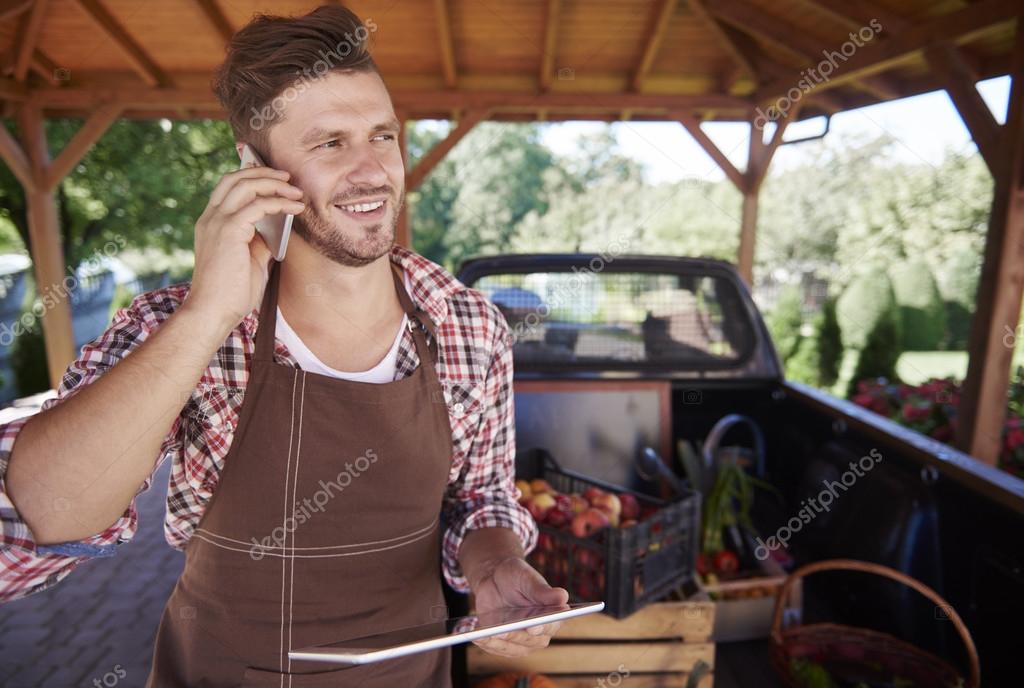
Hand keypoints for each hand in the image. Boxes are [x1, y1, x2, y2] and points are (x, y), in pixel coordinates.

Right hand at [185, 165, 305, 334]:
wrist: (213, 312)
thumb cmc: (231, 293)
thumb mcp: (250, 260)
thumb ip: (259, 241)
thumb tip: (277, 229)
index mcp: (211, 224)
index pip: (228, 188)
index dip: (251, 177)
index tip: (276, 179)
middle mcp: (210, 218)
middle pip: (234, 178)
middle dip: (263, 172)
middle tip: (288, 177)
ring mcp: (216, 223)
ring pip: (245, 185)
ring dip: (274, 184)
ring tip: (296, 191)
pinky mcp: (228, 231)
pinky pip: (257, 205)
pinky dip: (279, 202)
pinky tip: (295, 208)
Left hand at [470, 556, 569, 657]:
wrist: (495, 580)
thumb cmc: (515, 576)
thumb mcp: (527, 578)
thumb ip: (542, 590)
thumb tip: (563, 597)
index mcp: (551, 614)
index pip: (551, 624)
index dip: (543, 627)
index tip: (534, 627)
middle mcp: (540, 632)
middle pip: (532, 640)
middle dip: (518, 636)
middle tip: (505, 631)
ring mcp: (522, 641)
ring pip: (514, 648)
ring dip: (500, 643)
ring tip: (488, 634)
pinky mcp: (504, 645)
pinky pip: (496, 649)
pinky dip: (487, 644)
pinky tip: (477, 636)